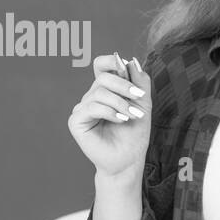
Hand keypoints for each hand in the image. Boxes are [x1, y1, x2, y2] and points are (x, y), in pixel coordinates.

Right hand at [67, 54, 152, 179]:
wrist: (129, 159)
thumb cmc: (135, 134)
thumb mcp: (143, 103)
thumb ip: (140, 81)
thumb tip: (130, 60)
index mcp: (105, 90)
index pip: (101, 65)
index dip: (112, 61)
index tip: (127, 70)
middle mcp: (91, 97)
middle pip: (103, 77)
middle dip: (124, 85)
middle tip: (138, 98)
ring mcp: (82, 109)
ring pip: (99, 92)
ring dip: (120, 103)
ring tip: (133, 115)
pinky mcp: (76, 121)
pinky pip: (91, 107)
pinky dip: (109, 112)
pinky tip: (121, 120)